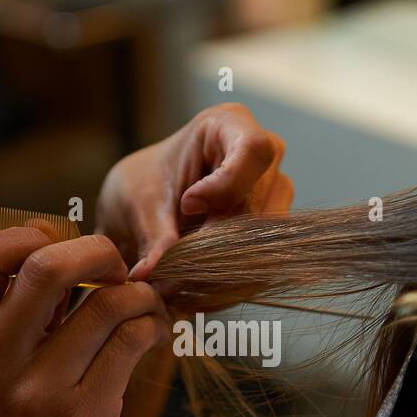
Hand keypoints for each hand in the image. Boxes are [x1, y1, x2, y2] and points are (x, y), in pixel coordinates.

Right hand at [0, 228, 168, 416]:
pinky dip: (153, 329)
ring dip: (142, 296)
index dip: (23, 235)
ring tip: (148, 310)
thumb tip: (66, 253)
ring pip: (107, 304)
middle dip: (98, 250)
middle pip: (48, 265)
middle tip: (119, 269)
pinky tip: (153, 338)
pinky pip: (131, 344)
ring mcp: (40, 393)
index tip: (57, 249)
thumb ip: (12, 325)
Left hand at [95, 103, 293, 280]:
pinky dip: (231, 283)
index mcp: (230, 124)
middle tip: (175, 270)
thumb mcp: (141, 205)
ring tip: (182, 284)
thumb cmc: (144, 185)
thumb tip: (152, 273)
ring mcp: (275, 192)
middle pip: (260, 202)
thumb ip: (153, 236)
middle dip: (218, 242)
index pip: (253, 151)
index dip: (226, 185)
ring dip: (224, 268)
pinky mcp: (274, 228)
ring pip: (267, 237)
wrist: (147, 205)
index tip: (187, 206)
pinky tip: (199, 291)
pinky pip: (266, 261)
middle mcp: (264, 156)